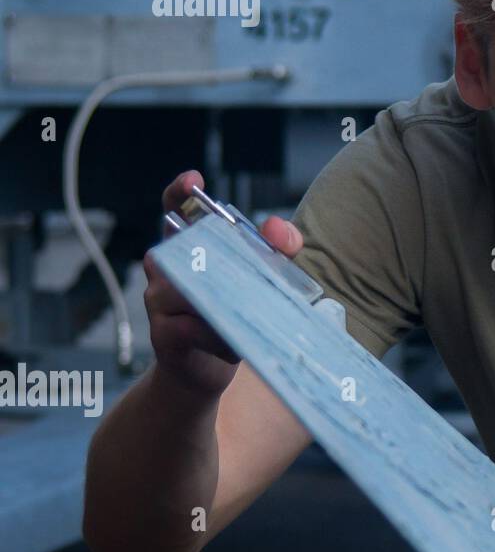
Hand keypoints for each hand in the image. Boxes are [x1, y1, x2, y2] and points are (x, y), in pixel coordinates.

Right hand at [142, 170, 303, 399]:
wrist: (210, 371)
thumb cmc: (239, 313)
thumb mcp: (267, 278)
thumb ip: (279, 248)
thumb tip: (276, 227)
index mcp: (190, 247)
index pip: (176, 210)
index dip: (179, 192)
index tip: (194, 180)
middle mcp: (167, 267)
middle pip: (189, 248)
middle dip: (223, 256)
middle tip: (249, 269)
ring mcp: (159, 300)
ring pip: (196, 291)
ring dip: (231, 304)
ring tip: (251, 316)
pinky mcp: (164, 333)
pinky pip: (196, 328)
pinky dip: (223, 337)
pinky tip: (235, 345)